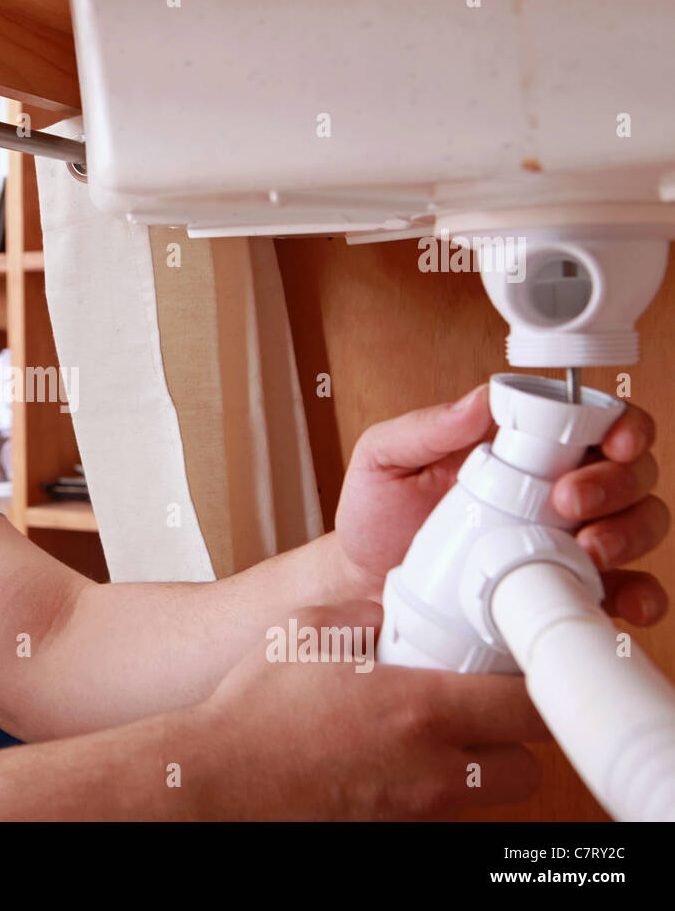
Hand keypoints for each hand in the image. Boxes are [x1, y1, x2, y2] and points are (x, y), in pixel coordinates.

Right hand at [192, 598, 546, 818]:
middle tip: (477, 708)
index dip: (532, 686)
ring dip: (470, 766)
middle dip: (510, 739)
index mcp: (421, 712)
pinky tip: (387, 759)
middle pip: (526, 769)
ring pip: (483, 794)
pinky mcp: (394, 831)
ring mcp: (415, 811)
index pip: (528, 708)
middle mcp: (433, 772)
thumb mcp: (309, 630)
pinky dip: (427, 786)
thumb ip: (366, 615)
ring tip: (423, 736)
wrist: (221, 778)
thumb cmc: (256, 710)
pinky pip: (437, 809)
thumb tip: (391, 615)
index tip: (513, 669)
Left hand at [334, 383, 669, 625]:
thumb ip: (426, 428)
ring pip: (641, 523)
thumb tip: (480, 400)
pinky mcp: (567, 587)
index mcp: (521, 447)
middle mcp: (556, 488)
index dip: (620, 424)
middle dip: (617, 483)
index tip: (611, 440)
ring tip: (587, 550)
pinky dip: (639, 595)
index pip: (593, 420)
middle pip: (630, 471)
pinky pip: (627, 590)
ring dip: (630, 533)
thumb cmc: (375, 518)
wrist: (361, 585)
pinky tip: (623, 602)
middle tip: (570, 501)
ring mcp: (566, 539)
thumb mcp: (384, 460)